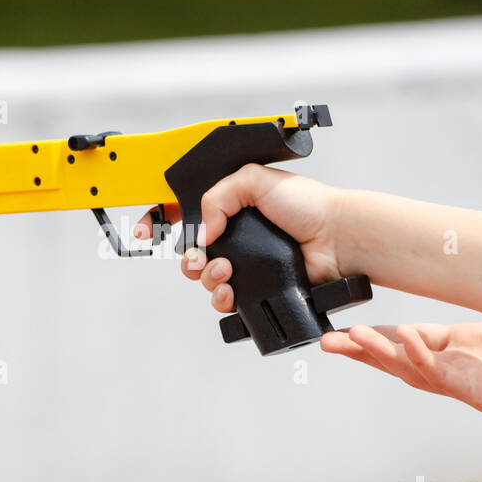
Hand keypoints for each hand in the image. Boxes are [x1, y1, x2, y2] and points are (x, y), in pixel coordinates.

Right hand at [135, 165, 344, 313]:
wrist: (338, 239)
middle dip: (190, 259)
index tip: (144, 229)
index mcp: (233, 208)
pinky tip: (230, 290)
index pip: (186, 214)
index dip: (160, 221)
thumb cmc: (309, 206)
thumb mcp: (256, 180)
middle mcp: (238, 237)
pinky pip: (227, 301)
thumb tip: (201, 231)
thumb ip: (218, 197)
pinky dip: (222, 298)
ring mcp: (248, 266)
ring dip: (206, 277)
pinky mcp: (259, 290)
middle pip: (192, 253)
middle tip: (204, 258)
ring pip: (206, 279)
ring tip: (225, 271)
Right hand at [322, 320, 481, 432]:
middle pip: (399, 361)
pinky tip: (406, 341)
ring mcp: (472, 383)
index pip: (409, 342)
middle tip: (325, 342)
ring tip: (349, 343)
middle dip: (362, 352)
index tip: (342, 332)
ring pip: (413, 370)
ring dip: (380, 357)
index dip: (375, 340)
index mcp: (465, 350)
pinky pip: (446, 375)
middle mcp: (462, 369)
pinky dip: (423, 358)